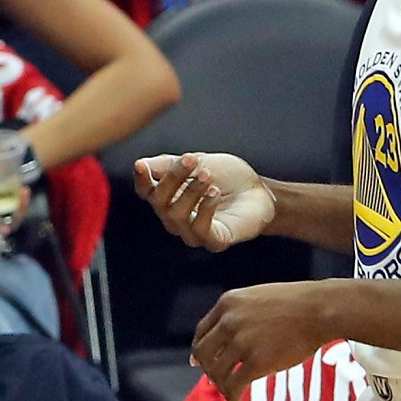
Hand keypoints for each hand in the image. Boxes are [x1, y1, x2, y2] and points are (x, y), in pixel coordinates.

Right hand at [136, 152, 276, 250]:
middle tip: (192, 159)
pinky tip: (215, 193)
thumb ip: (168, 164)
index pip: (147, 192)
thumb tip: (139, 165)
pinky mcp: (214, 242)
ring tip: (208, 175)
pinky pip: (200, 230)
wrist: (260, 190)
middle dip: (173, 178)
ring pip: (178, 216)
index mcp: (169, 198)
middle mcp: (176, 219)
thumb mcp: (197, 162)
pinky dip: (205, 209)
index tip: (141, 166)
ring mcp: (193, 233)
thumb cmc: (228, 177)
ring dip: (191, 191)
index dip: (142, 180)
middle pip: (160, 202)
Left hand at [192, 283, 328, 400]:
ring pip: (216, 372)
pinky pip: (233, 386)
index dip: (199, 350)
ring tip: (230, 392)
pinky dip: (231, 398)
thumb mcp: (259, 298)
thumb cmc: (298, 304)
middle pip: (203, 353)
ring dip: (220, 385)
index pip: (202, 331)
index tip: (199, 362)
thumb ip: (240, 314)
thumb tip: (230, 338)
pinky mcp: (256, 362)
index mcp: (228, 303)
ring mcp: (242, 342)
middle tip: (216, 379)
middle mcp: (229, 321)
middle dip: (207, 369)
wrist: (321, 310)